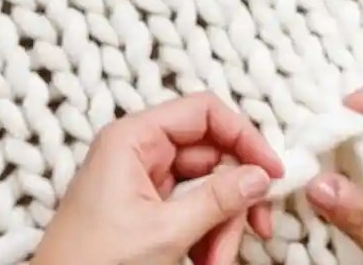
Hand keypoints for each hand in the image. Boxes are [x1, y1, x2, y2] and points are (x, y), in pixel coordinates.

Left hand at [33, 93, 284, 264]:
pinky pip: (190, 211)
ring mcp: (140, 182)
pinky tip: (204, 261)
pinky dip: (205, 235)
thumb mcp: (165, 231)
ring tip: (216, 261)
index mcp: (132, 139)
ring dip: (220, 225)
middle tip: (255, 229)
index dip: (244, 136)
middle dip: (233, 197)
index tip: (271, 172)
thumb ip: (217, 199)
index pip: (203, 112)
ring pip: (204, 188)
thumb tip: (259, 176)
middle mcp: (136, 152)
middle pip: (210, 154)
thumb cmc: (91, 262)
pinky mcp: (144, 210)